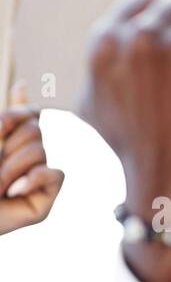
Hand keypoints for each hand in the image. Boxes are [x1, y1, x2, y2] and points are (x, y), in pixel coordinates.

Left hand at [0, 84, 64, 235]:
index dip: (19, 110)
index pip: (25, 115)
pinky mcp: (45, 197)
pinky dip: (33, 179)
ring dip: (13, 165)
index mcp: (5, 141)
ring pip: (41, 151)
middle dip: (9, 141)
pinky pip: (55, 174)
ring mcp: (35, 176)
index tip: (7, 112)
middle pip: (35, 128)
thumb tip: (23, 83)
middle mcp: (22, 156)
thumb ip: (5, 117)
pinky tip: (14, 191)